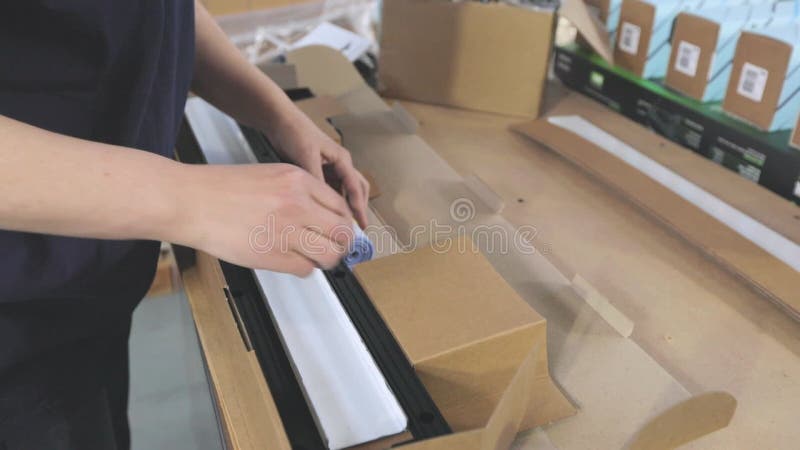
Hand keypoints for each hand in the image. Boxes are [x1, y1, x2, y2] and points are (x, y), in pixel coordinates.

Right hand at [173, 163, 354, 276]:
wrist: (190, 201)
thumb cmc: (221, 188)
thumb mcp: (269, 174)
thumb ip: (298, 191)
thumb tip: (322, 213)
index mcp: (298, 180)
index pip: (340, 206)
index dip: (343, 222)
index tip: (340, 230)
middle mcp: (297, 204)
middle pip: (342, 232)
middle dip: (342, 243)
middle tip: (335, 247)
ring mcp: (286, 230)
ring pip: (329, 255)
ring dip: (326, 259)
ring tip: (315, 257)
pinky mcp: (272, 255)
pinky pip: (305, 269)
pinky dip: (303, 268)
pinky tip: (292, 260)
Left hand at [269, 111, 369, 228]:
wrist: (279, 120)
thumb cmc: (296, 133)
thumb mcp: (307, 156)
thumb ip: (317, 177)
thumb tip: (324, 200)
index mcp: (342, 160)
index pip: (356, 188)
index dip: (359, 208)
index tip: (361, 225)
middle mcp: (340, 165)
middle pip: (358, 189)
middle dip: (359, 208)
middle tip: (358, 228)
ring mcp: (330, 168)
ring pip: (344, 191)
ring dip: (345, 206)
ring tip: (343, 224)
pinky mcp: (319, 171)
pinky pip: (330, 189)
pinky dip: (332, 201)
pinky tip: (326, 213)